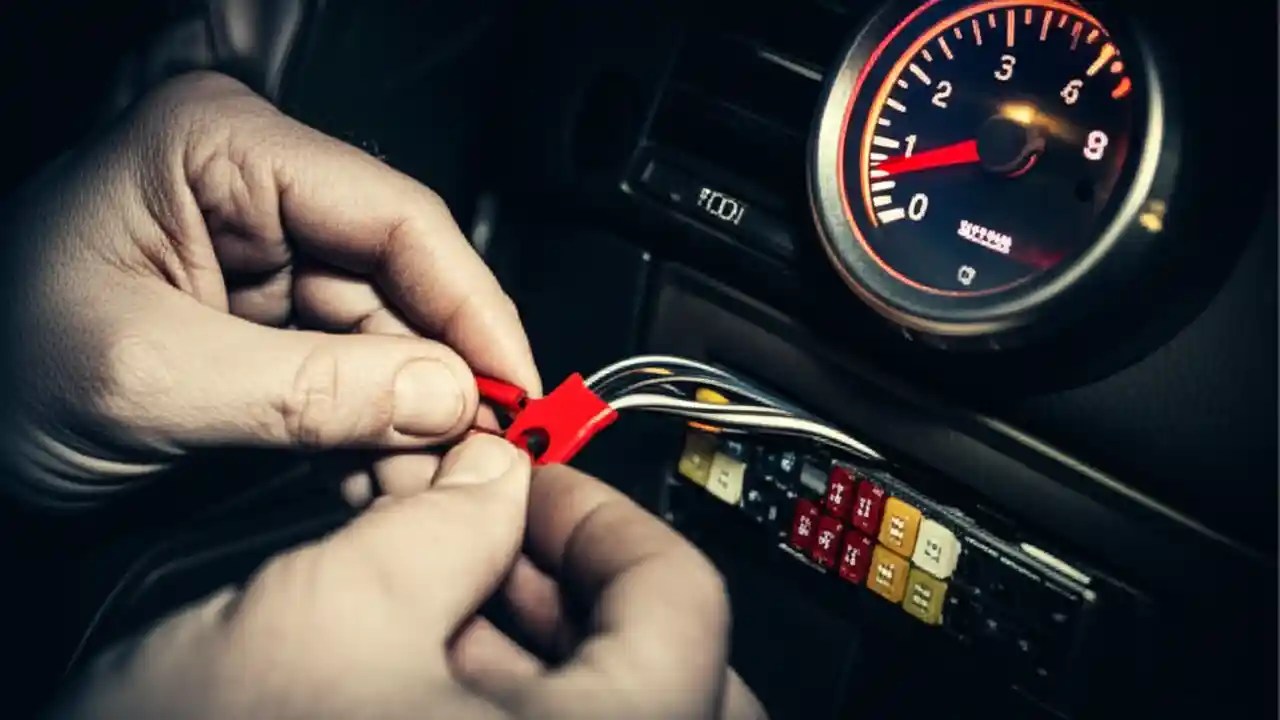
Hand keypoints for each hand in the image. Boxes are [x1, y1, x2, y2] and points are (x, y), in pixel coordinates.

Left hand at [0, 71, 537, 506]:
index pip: (394, 215)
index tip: (516, 388)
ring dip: (412, 413)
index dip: (472, 305)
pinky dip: (375, 427)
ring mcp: (260, 256)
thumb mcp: (144, 379)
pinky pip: (350, 368)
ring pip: (385, 332)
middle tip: (481, 453)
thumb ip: (305, 391)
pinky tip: (386, 472)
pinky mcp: (262, 321)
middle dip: (442, 373)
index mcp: (218, 148)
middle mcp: (252, 189)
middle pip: (400, 278)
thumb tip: (446, 397)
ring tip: (427, 480)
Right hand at [50, 434, 765, 719]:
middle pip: (657, 661)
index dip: (607, 515)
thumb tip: (495, 471)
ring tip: (451, 579)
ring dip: (533, 635)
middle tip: (503, 529)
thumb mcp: (332, 609)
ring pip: (599, 706)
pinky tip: (427, 652)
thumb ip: (446, 518)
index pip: (681, 602)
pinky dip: (501, 691)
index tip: (544, 483)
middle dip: (574, 581)